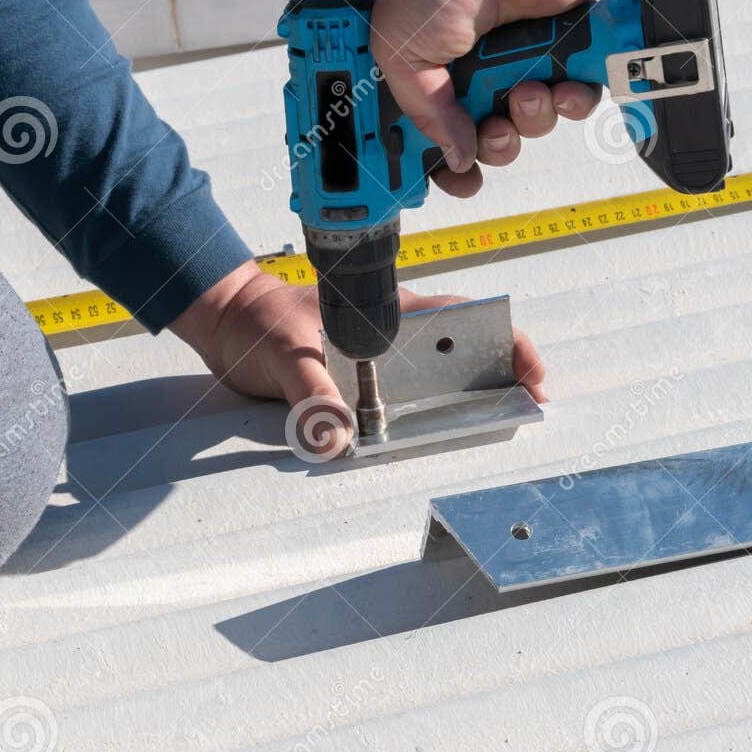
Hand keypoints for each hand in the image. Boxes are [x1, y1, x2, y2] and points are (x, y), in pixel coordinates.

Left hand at [170, 260, 546, 456]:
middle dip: (499, 377)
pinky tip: (430, 439)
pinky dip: (421, 420)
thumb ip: (310, 393)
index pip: (464, 317)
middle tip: (525, 406)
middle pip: (462, 352)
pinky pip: (401, 403)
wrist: (223, 320)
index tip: (528, 371)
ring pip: (436, 380)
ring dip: (464, 401)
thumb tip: (335, 437)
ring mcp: (379, 358)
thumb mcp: (283, 353)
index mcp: (390, 312)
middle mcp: (393, 334)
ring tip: (492, 425)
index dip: (505, 341)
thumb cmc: (256, 320)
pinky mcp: (360, 382)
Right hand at [370, 0, 602, 197]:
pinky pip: (578, 96)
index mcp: (437, 80)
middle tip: (494, 126)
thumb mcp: (401, 55)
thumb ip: (426, 114)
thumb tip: (456, 156)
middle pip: (496, 142)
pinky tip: (561, 87)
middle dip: (498, 145)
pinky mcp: (565, 48)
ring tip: (526, 90)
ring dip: (534, 118)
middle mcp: (480, 76)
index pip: (443, 142)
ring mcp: (523, 62)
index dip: (452, 169)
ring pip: (538, 123)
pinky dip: (574, 100)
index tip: (460, 181)